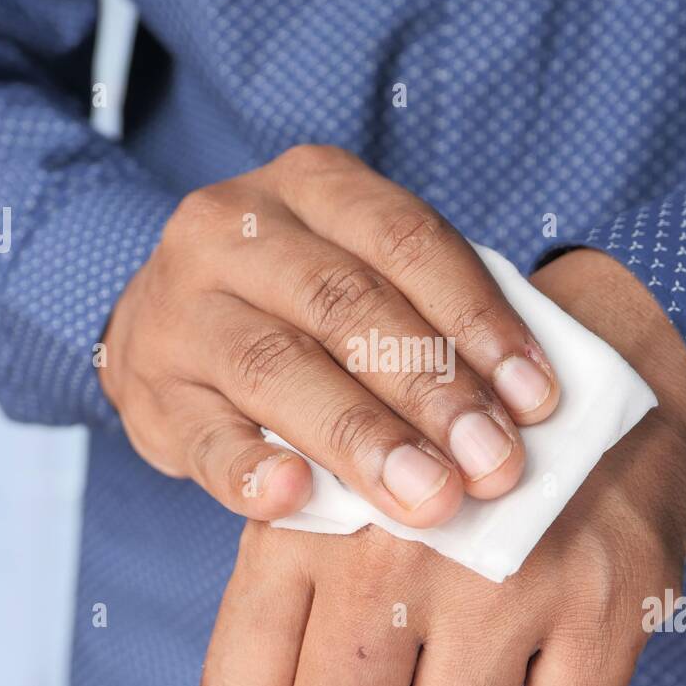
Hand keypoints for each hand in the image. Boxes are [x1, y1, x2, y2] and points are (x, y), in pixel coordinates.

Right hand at [99, 145, 560, 527]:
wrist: (163, 321)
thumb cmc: (299, 304)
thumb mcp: (361, 272)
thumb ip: (434, 320)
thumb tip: (527, 407)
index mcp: (312, 186)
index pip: (407, 242)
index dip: (479, 320)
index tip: (536, 400)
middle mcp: (235, 229)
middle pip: (345, 306)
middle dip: (431, 391)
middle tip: (492, 464)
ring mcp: (181, 308)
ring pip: (277, 369)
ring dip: (362, 439)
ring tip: (428, 497)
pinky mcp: (149, 390)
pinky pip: (203, 436)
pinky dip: (250, 472)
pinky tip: (296, 500)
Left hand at [199, 248, 685, 685]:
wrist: (595, 341)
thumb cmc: (440, 425)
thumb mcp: (333, 473)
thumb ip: (292, 580)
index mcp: (302, 528)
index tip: (323, 680)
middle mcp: (391, 561)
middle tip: (406, 661)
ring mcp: (503, 585)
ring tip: (483, 628)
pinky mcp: (605, 602)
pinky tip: (557, 610)